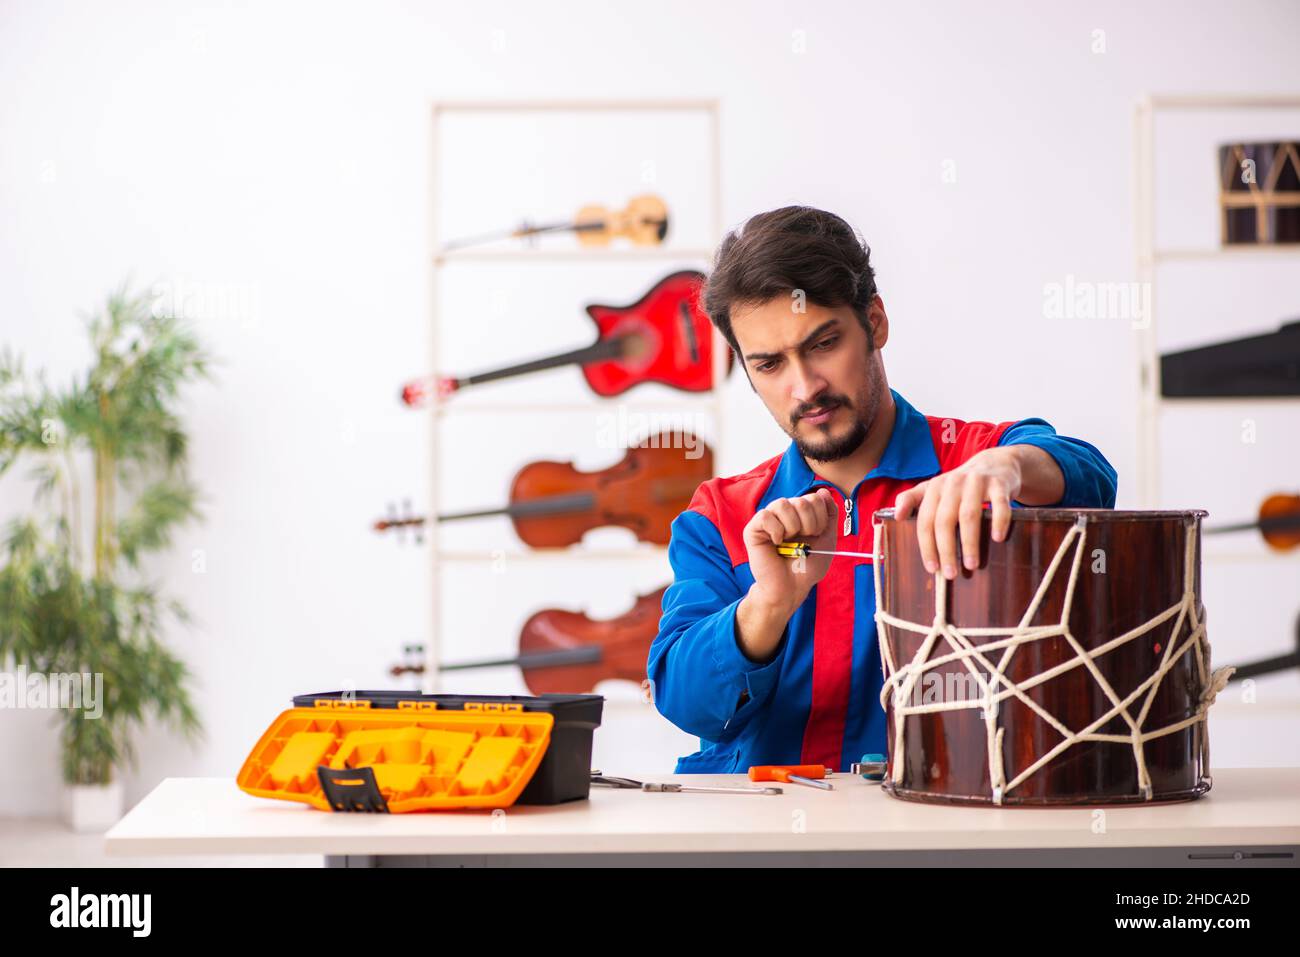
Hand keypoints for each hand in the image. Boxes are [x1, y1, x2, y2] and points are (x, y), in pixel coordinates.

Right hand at [742, 487, 838, 617]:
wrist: (792, 587)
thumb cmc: (808, 565)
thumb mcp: (827, 538)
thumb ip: (829, 514)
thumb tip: (823, 491)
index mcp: (801, 513)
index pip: (814, 498)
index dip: (820, 518)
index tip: (816, 535)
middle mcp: (784, 513)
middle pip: (801, 501)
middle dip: (809, 525)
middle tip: (803, 542)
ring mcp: (768, 519)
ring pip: (782, 504)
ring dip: (792, 527)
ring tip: (789, 542)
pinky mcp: (753, 529)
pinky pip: (765, 516)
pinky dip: (776, 531)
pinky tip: (776, 543)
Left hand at [893, 448, 1020, 579]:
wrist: (995, 463)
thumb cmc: (960, 484)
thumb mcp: (934, 487)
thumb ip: (912, 499)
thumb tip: (897, 516)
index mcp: (934, 487)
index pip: (925, 520)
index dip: (927, 545)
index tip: (932, 568)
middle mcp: (953, 483)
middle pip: (945, 520)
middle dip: (946, 549)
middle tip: (950, 573)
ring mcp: (976, 482)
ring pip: (969, 515)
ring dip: (969, 542)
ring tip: (971, 565)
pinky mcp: (999, 484)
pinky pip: (999, 505)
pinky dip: (998, 522)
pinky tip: (997, 538)